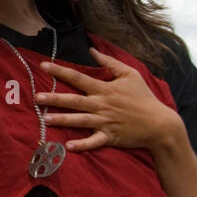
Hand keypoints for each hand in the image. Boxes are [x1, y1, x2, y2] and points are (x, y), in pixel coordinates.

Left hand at [36, 48, 182, 153]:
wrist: (160, 123)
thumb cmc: (143, 97)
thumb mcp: (130, 74)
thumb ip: (110, 62)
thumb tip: (92, 50)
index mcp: (105, 89)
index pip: (78, 78)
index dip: (60, 71)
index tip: (43, 65)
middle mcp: (102, 105)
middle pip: (74, 100)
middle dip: (54, 98)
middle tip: (36, 98)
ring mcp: (105, 121)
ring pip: (80, 120)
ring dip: (62, 120)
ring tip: (45, 119)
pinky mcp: (110, 136)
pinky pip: (94, 141)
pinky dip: (82, 144)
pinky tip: (68, 147)